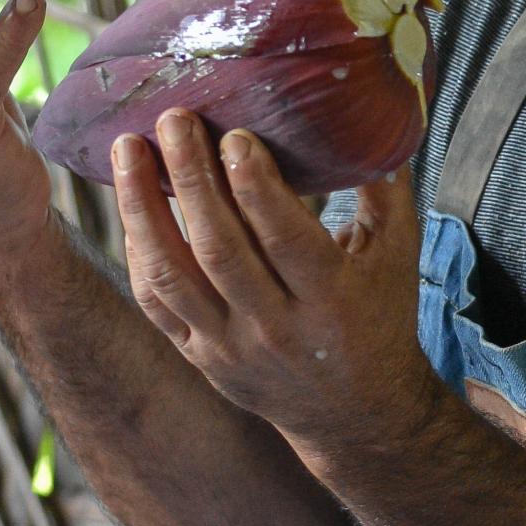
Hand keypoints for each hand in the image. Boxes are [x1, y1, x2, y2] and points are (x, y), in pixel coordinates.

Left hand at [112, 110, 439, 450]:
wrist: (355, 414)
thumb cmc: (379, 317)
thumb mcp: (397, 257)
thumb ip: (385, 188)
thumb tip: (376, 111)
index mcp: (331, 299)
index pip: (284, 238)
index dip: (254, 185)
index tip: (233, 134)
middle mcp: (277, 327)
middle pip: (220, 248)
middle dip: (191, 178)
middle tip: (173, 119)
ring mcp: (231, 346)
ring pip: (173, 274)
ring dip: (143, 208)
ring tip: (127, 150)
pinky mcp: (201, 356)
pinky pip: (156, 302)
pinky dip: (137, 250)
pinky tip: (131, 205)